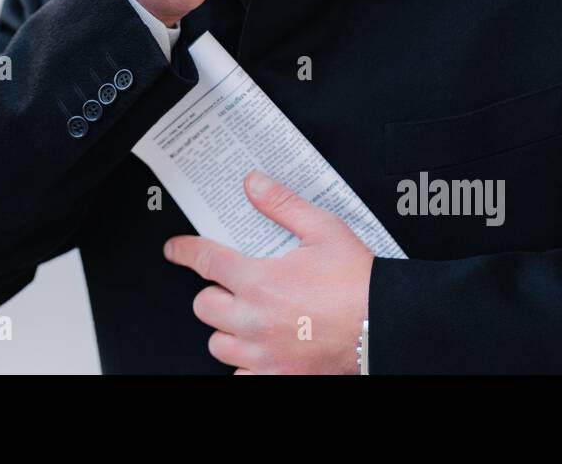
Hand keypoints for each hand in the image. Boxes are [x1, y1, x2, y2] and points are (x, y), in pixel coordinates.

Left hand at [163, 170, 373, 374]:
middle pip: (204, 306)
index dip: (185, 251)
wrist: (385, 325)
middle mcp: (253, 320)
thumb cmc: (358, 281)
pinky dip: (245, 364)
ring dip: (226, 330)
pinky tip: (259, 351)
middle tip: (233, 288)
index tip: (175, 249)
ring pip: (217, 344)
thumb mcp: (323, 229)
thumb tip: (254, 184)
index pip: (205, 261)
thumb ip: (283, 204)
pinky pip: (240, 376)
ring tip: (246, 320)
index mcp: (258, 281)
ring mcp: (263, 353)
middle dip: (214, 294)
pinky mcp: (277, 377)